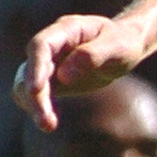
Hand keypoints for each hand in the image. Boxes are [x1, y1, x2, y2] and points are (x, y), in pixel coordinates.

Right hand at [15, 13, 152, 130]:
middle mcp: (53, 45)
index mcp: (66, 30)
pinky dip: (41, 107)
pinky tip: (50, 123)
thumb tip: (63, 76)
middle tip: (45, 121)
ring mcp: (51, 62)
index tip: (35, 90)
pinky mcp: (55, 79)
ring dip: (34, 104)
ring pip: (30, 83)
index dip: (35, 67)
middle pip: (32, 68)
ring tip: (47, 126)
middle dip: (35, 95)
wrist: (126, 45)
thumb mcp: (115, 46)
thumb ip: (91, 56)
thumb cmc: (123, 42)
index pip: (41, 46)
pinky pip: (39, 93)